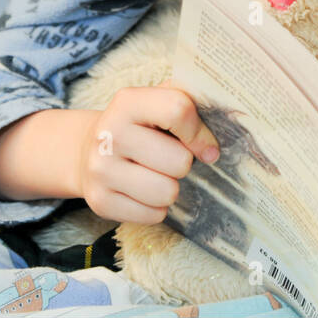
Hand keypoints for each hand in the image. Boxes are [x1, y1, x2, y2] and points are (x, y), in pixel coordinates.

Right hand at [76, 79, 220, 224]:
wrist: (87, 152)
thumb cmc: (138, 127)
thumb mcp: (156, 102)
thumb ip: (190, 102)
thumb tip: (230, 123)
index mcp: (127, 102)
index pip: (178, 110)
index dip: (199, 132)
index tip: (204, 145)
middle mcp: (109, 134)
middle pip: (179, 161)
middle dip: (182, 164)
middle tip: (167, 159)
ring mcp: (101, 169)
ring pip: (167, 192)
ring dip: (170, 188)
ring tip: (154, 175)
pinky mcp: (100, 201)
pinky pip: (153, 215)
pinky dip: (155, 208)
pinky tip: (141, 192)